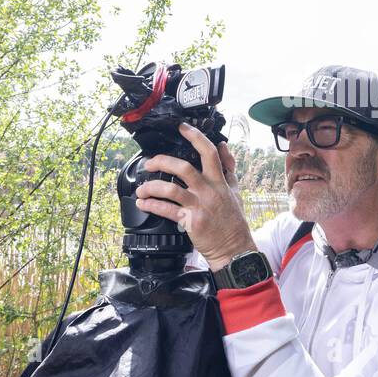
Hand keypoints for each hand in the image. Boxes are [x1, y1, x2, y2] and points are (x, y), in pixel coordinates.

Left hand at [135, 122, 256, 272]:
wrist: (234, 249)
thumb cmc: (233, 221)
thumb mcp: (235, 191)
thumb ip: (228, 168)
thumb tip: (224, 147)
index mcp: (220, 181)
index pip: (209, 153)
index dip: (195, 137)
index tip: (182, 128)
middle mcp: (209, 191)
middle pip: (183, 168)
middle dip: (162, 162)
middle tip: (149, 163)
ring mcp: (199, 206)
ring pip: (171, 189)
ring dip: (151, 187)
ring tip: (142, 189)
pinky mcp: (191, 221)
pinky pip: (167, 210)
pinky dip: (152, 205)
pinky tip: (144, 204)